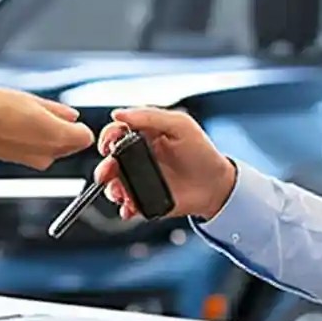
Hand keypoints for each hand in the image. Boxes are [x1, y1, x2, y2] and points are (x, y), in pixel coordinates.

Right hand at [0, 88, 93, 169]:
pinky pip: (37, 152)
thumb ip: (57, 110)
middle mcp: (50, 153)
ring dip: (47, 135)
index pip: (86, 136)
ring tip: (27, 118)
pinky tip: (18, 128)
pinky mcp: (21, 162)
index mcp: (59, 136)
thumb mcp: (32, 100)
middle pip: (71, 144)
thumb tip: (71, 115)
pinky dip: (33, 142)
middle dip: (63, 130)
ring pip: (54, 149)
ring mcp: (35, 160)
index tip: (66, 116)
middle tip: (44, 114)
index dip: (77, 125)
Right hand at [93, 107, 235, 220]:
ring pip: (114, 184)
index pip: (117, 132)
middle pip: (111, 161)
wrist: (217, 186)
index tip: (108, 146)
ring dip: (112, 189)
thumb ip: (150, 116)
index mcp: (145, 135)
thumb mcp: (180, 124)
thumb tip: (119, 113)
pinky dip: (124, 207)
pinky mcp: (146, 199)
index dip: (108, 137)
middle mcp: (140, 157)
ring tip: (121, 193)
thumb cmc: (202, 151)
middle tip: (107, 173)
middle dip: (104, 168)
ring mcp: (141, 179)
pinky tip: (130, 206)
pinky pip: (127, 204)